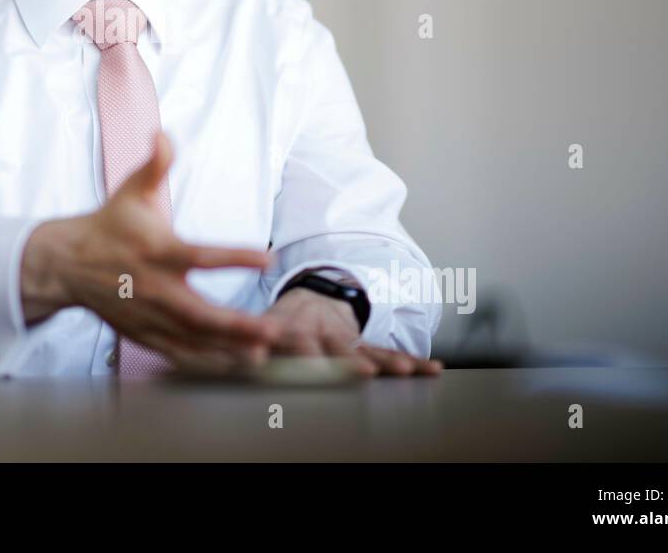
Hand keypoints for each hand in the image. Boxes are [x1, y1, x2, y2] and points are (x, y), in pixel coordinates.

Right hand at [21, 130, 279, 369]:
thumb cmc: (107, 225)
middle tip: (274, 330)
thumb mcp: (129, 191)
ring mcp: (149, 316)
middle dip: (239, 325)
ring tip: (264, 353)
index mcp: (156, 251)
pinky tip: (236, 364)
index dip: (235, 257)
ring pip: (194, 340)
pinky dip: (208, 363)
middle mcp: (155, 288)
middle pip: (201, 313)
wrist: (65, 264)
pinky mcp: (144, 335)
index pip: (200, 256)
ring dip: (230, 349)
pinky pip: (180, 355)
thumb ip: (154, 165)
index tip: (268, 258)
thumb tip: (164, 134)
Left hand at [265, 287, 442, 375]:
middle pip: (335, 349)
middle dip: (346, 361)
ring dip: (386, 361)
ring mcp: (346, 340)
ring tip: (403, 369)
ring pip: (367, 352)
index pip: (295, 343)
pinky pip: (387, 353)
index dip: (297, 352)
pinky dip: (411, 362)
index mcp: (293, 330)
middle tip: (362, 370)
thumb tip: (235, 357)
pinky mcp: (364, 346)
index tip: (303, 361)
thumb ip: (256, 343)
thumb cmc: (281, 322)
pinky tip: (432, 369)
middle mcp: (322, 334)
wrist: (310, 297)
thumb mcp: (265, 326)